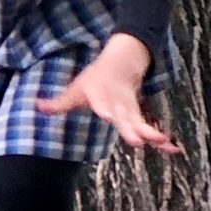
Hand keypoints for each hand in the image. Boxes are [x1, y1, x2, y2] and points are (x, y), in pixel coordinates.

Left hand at [37, 35, 181, 153]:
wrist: (123, 60)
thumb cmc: (96, 79)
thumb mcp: (76, 89)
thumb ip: (59, 102)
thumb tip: (37, 106)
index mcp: (102, 96)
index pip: (104, 103)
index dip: (107, 109)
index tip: (110, 117)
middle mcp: (118, 103)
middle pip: (125, 116)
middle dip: (132, 128)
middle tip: (138, 141)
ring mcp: (130, 109)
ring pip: (141, 123)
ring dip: (152, 133)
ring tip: (163, 143)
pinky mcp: (138, 116)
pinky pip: (151, 130)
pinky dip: (162, 141)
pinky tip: (173, 151)